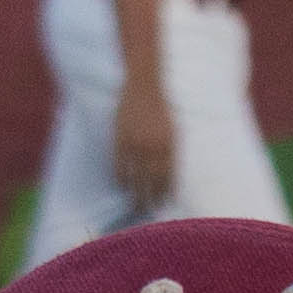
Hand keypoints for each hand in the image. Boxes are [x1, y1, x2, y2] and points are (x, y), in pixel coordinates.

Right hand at [113, 85, 175, 210]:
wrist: (144, 83)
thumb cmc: (161, 104)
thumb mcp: (172, 127)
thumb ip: (170, 148)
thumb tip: (168, 168)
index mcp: (170, 145)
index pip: (168, 176)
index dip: (166, 191)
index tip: (165, 202)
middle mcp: (153, 147)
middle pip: (152, 180)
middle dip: (151, 197)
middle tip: (150, 209)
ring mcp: (135, 143)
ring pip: (135, 176)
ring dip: (135, 192)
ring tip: (135, 204)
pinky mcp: (120, 138)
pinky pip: (119, 164)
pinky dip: (120, 177)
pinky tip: (121, 186)